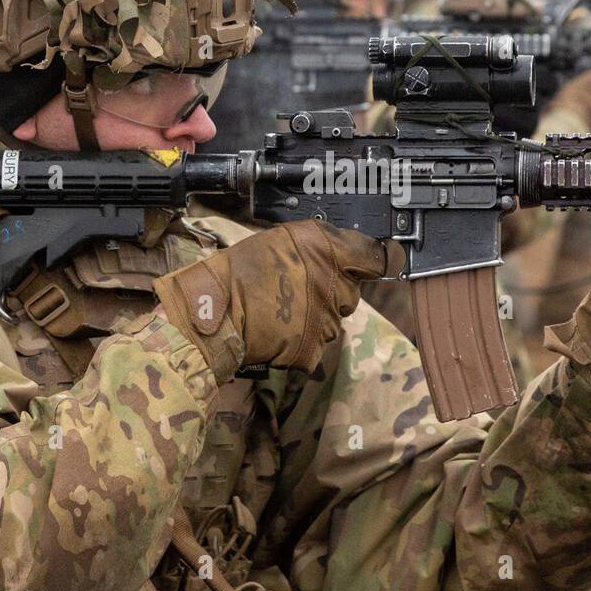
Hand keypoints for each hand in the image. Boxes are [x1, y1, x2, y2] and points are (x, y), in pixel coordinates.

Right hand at [154, 220, 402, 381]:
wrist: (212, 315)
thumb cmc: (236, 273)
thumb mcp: (278, 241)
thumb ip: (316, 246)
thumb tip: (340, 253)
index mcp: (325, 249)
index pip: (375, 256)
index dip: (376, 259)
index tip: (378, 261)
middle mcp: (333, 283)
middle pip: (351, 290)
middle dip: (333, 290)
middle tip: (299, 288)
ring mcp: (326, 319)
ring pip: (334, 319)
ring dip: (316, 316)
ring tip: (280, 309)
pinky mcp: (314, 349)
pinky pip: (317, 344)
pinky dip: (302, 341)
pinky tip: (278, 331)